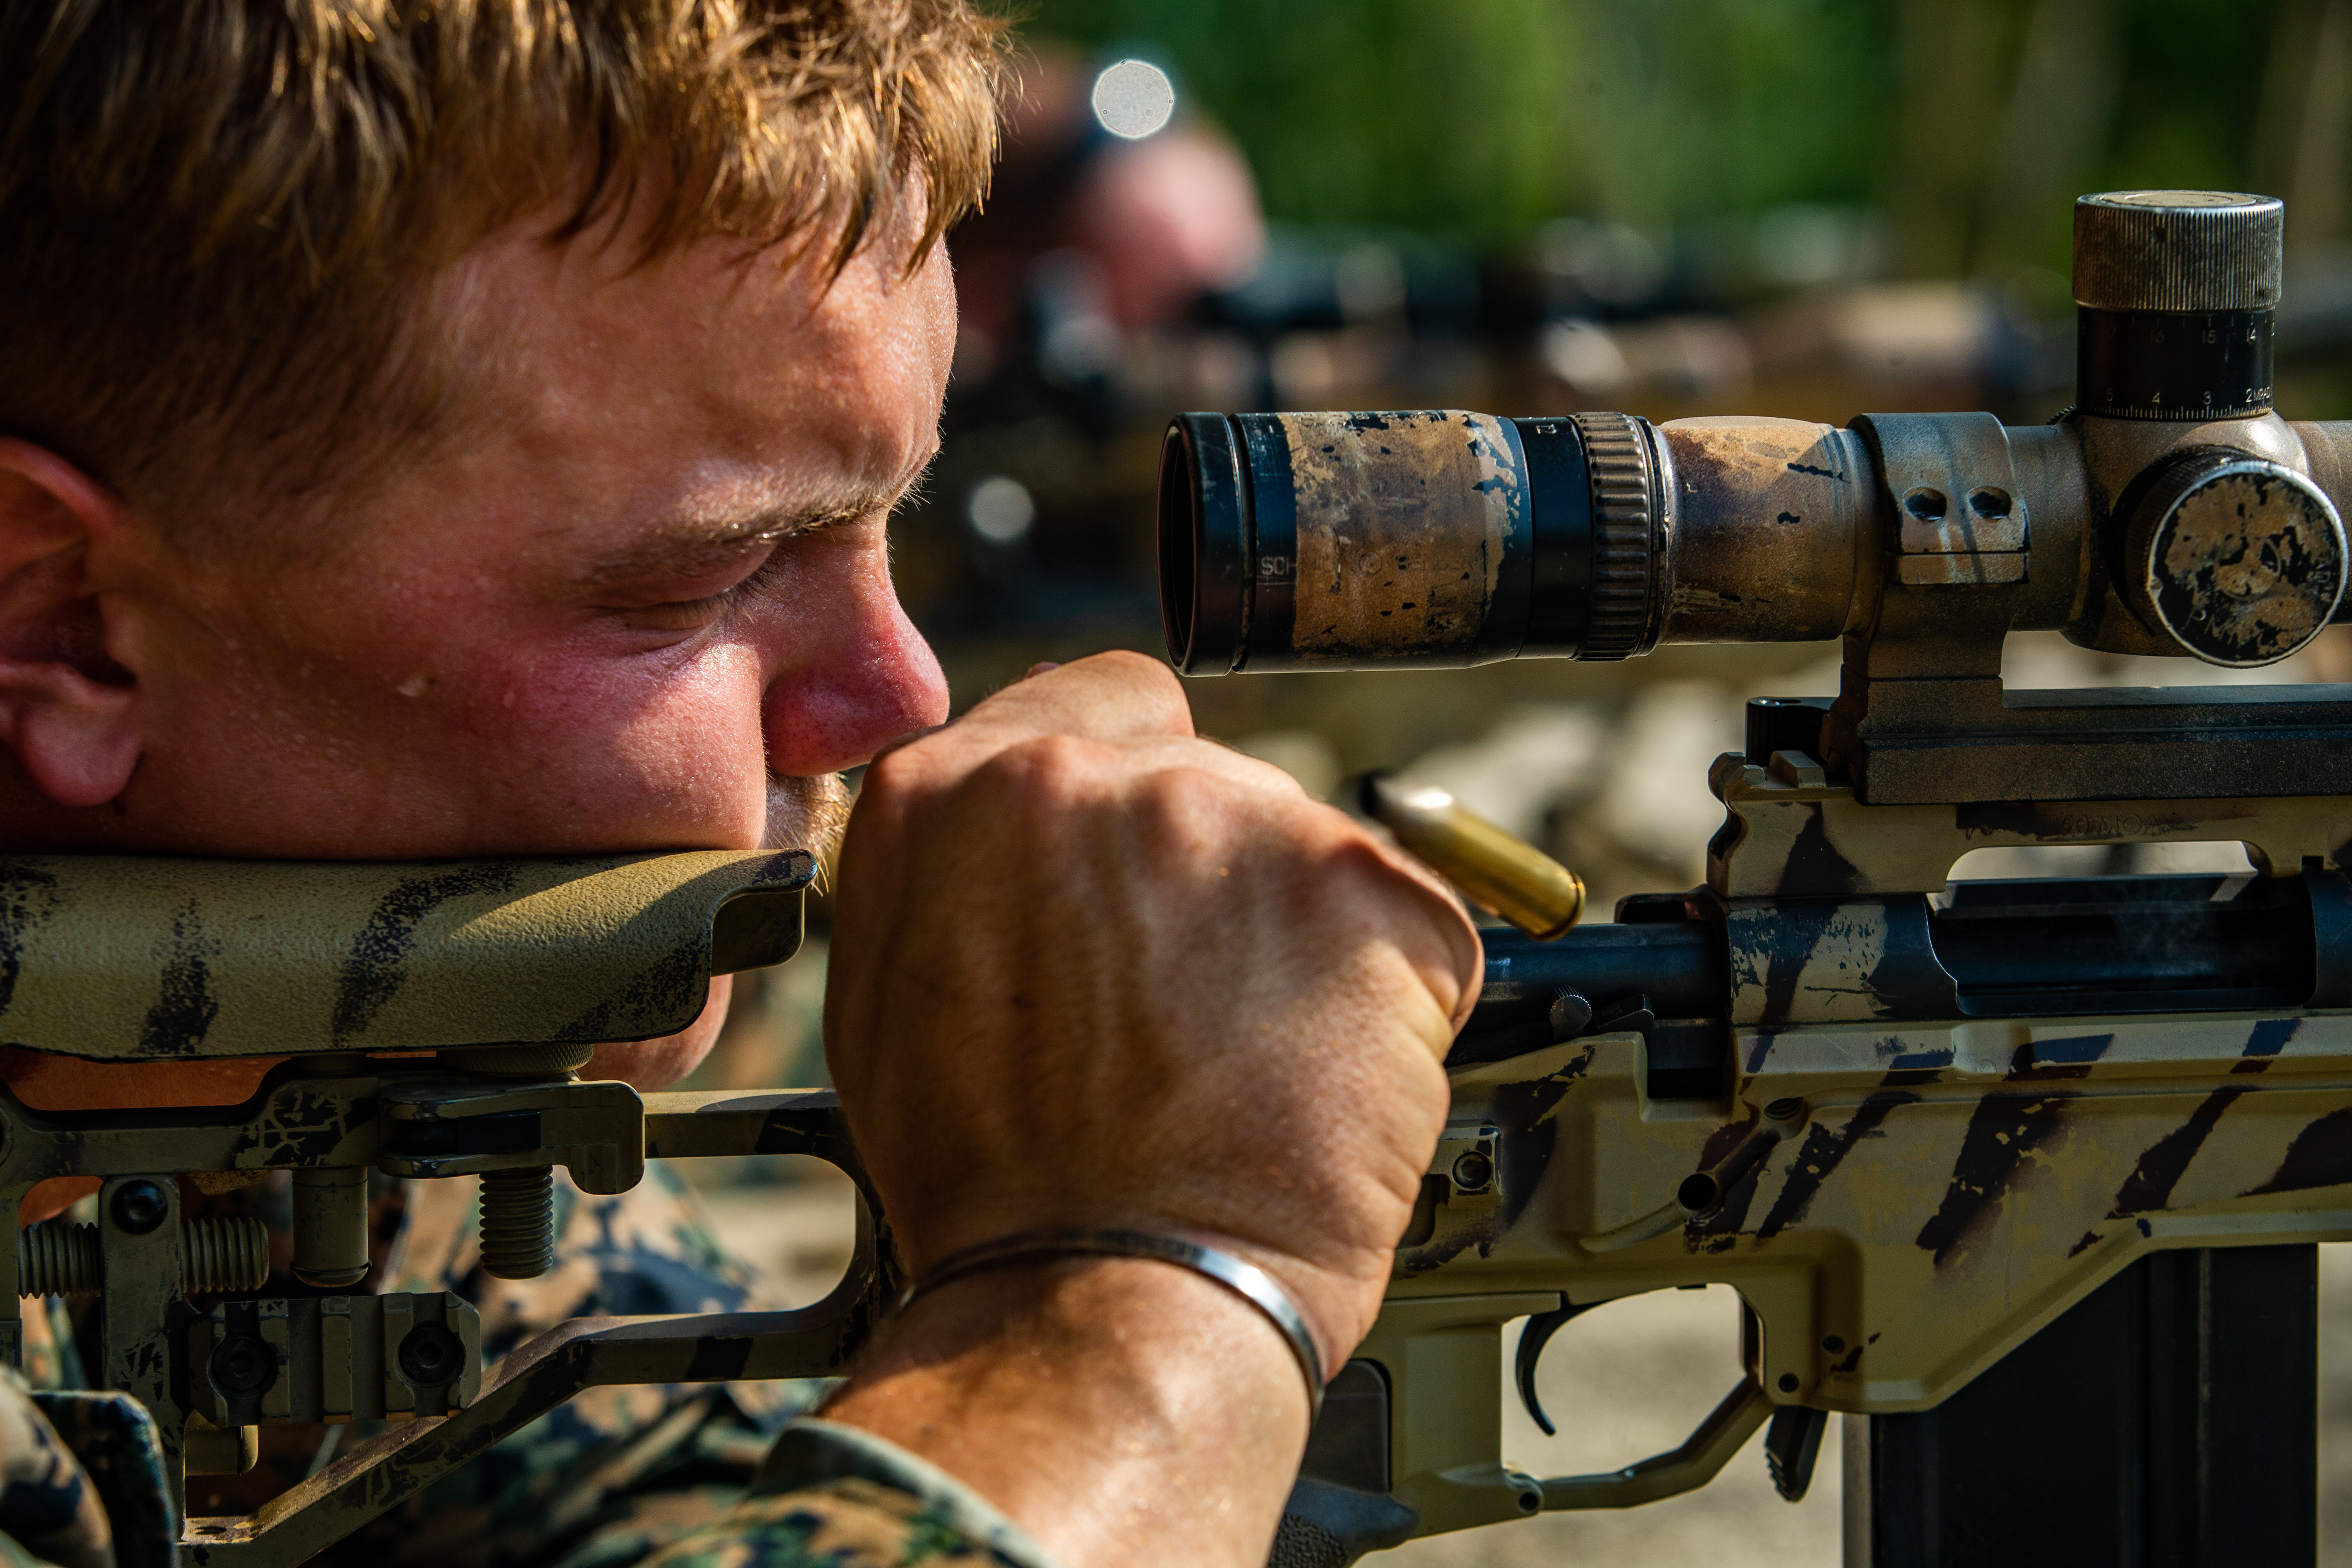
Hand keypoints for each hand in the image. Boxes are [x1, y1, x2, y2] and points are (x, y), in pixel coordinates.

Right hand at [826, 650, 1479, 1364]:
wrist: (1097, 1300)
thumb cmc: (994, 1190)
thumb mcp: (891, 999)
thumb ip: (955, 873)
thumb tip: (1010, 823)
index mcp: (957, 792)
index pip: (1101, 707)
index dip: (1134, 798)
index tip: (1147, 877)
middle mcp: (1089, 777)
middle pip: (1205, 778)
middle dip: (1210, 879)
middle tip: (1187, 1015)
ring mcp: (1231, 818)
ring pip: (1302, 849)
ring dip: (1296, 938)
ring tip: (1248, 1065)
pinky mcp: (1357, 884)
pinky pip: (1408, 921)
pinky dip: (1393, 994)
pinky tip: (1325, 1078)